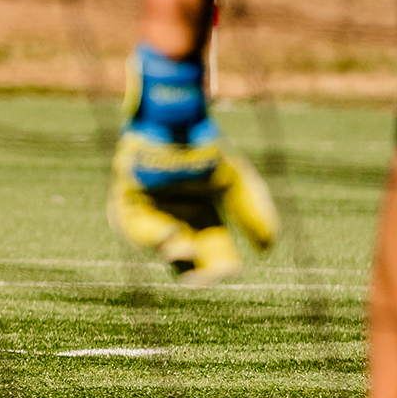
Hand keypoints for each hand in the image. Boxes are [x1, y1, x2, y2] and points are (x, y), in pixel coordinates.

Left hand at [107, 46, 277, 283]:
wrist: (176, 119)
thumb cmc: (204, 147)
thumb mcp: (235, 183)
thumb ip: (252, 213)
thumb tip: (268, 249)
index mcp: (205, 219)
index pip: (215, 254)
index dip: (223, 267)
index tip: (233, 269)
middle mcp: (179, 221)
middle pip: (188, 259)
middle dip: (197, 272)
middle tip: (206, 278)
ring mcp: (152, 213)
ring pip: (160, 247)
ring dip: (174, 252)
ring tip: (186, 251)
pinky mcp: (128, 202)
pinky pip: (133, 228)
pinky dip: (151, 234)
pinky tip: (170, 232)